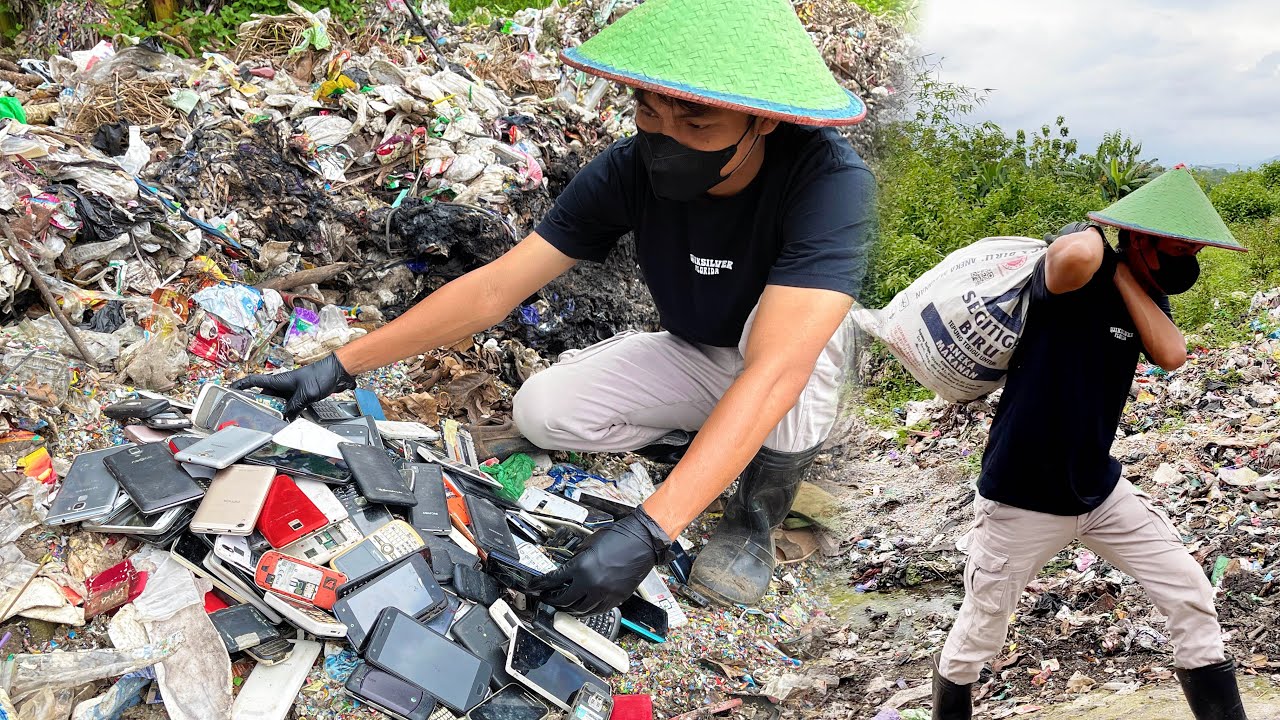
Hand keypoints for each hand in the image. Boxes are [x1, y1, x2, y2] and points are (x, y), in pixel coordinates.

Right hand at [231, 353, 355, 416]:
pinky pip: (290, 406)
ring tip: (270, 423)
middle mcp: (283, 385)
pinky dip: (288, 413)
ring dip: (275, 412)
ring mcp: (292, 390)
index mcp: (279, 380)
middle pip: (264, 396)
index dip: (241, 385)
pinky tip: (289, 421)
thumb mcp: (305, 394)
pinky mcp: (301, 395)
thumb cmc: (321, 375)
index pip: (254, 381)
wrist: (338, 372)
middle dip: (258, 406)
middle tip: (251, 417)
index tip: (229, 390)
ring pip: (277, 403)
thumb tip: (285, 418)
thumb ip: (293, 407)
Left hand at [529, 505, 672, 614]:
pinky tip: (582, 607)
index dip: (540, 585)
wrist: (642, 541)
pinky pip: (597, 610)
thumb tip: (566, 570)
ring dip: (568, 608)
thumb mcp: (589, 543)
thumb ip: (576, 559)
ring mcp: (604, 593)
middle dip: (552, 600)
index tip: (533, 587)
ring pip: (580, 610)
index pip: (553, 580)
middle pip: (564, 600)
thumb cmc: (618, 537)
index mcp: (582, 567)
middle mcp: (591, 583)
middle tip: (546, 598)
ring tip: (562, 605)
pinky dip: (586, 610)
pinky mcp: (616, 598)